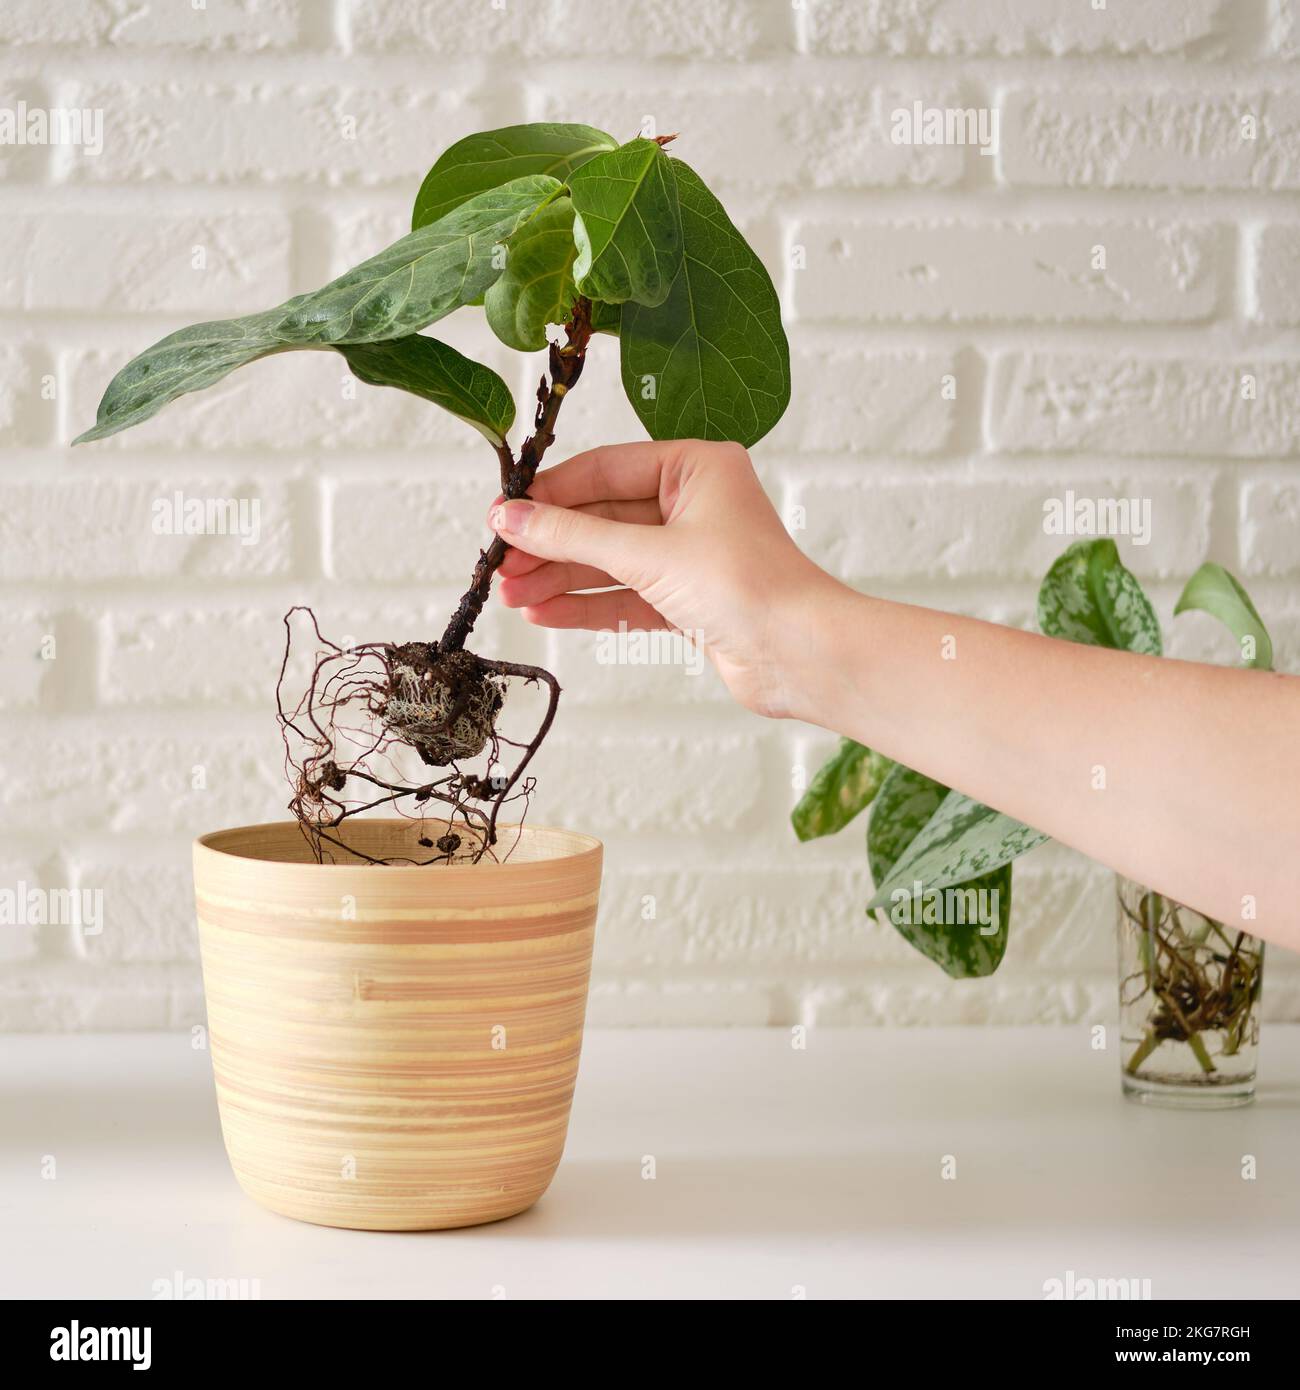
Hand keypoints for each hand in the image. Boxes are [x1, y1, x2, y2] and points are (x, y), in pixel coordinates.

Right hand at [489, 439, 834, 718]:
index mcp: (697, 468)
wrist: (800, 655)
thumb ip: (573, 538)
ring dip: (560, 578)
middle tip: (499, 563)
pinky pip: (625, 596)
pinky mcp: (689, 602)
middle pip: (603, 519)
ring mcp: (691, 555)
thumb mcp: (648, 554)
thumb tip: (511, 520)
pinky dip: (586, 605)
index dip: (551, 493)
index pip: (606, 470)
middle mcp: (695, 506)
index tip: (503, 512)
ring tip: (510, 595)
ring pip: (610, 561)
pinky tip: (544, 612)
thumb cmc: (748, 586)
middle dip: (550, 544)